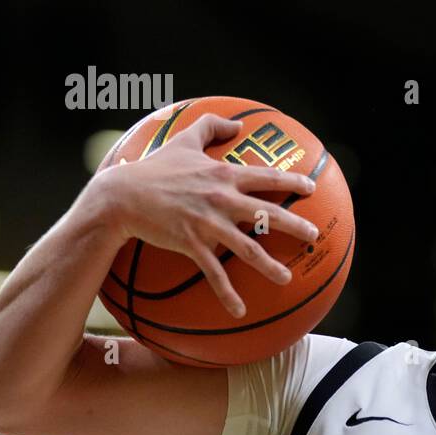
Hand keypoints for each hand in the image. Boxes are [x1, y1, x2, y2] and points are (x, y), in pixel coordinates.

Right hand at [88, 113, 320, 317]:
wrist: (122, 195)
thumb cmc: (154, 167)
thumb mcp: (184, 139)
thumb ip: (211, 127)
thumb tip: (237, 124)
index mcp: (223, 174)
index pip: (265, 177)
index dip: (291, 181)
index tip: (311, 188)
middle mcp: (222, 198)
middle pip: (267, 214)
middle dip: (294, 225)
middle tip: (313, 235)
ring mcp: (208, 223)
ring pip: (247, 248)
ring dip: (269, 266)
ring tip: (286, 278)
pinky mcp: (192, 244)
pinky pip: (214, 273)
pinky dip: (227, 293)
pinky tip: (239, 310)